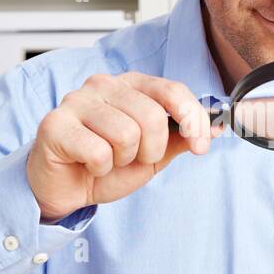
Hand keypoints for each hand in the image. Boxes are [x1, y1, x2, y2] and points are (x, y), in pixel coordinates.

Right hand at [27, 71, 221, 221]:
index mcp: (131, 85)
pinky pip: (98, 151)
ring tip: (108, 160)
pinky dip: (99, 168)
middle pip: (153, 116)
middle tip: (133, 159)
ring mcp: (77, 101)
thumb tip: (218, 127)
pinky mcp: (55, 124)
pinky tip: (88, 164)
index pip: (173, 90)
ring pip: (126, 135)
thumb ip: (181, 137)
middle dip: (151, 150)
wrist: (65, 188)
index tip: (201, 145)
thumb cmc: (107, 165)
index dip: (194, 119)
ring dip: (122, 160)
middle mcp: (103, 85)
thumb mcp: (154, 153)